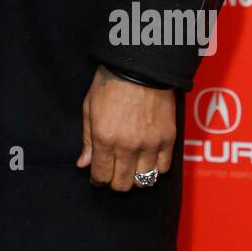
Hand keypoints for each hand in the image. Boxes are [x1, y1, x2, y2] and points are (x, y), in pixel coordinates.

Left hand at [76, 64, 175, 189]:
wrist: (140, 66)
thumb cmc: (110, 83)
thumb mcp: (89, 108)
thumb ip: (87, 140)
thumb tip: (83, 164)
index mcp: (104, 138)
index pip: (101, 176)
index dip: (98, 180)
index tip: (98, 177)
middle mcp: (127, 146)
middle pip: (123, 184)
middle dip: (115, 182)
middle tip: (114, 172)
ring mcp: (150, 144)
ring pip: (144, 181)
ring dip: (136, 178)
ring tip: (132, 167)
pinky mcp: (168, 139)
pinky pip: (163, 168)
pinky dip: (155, 168)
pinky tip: (148, 160)